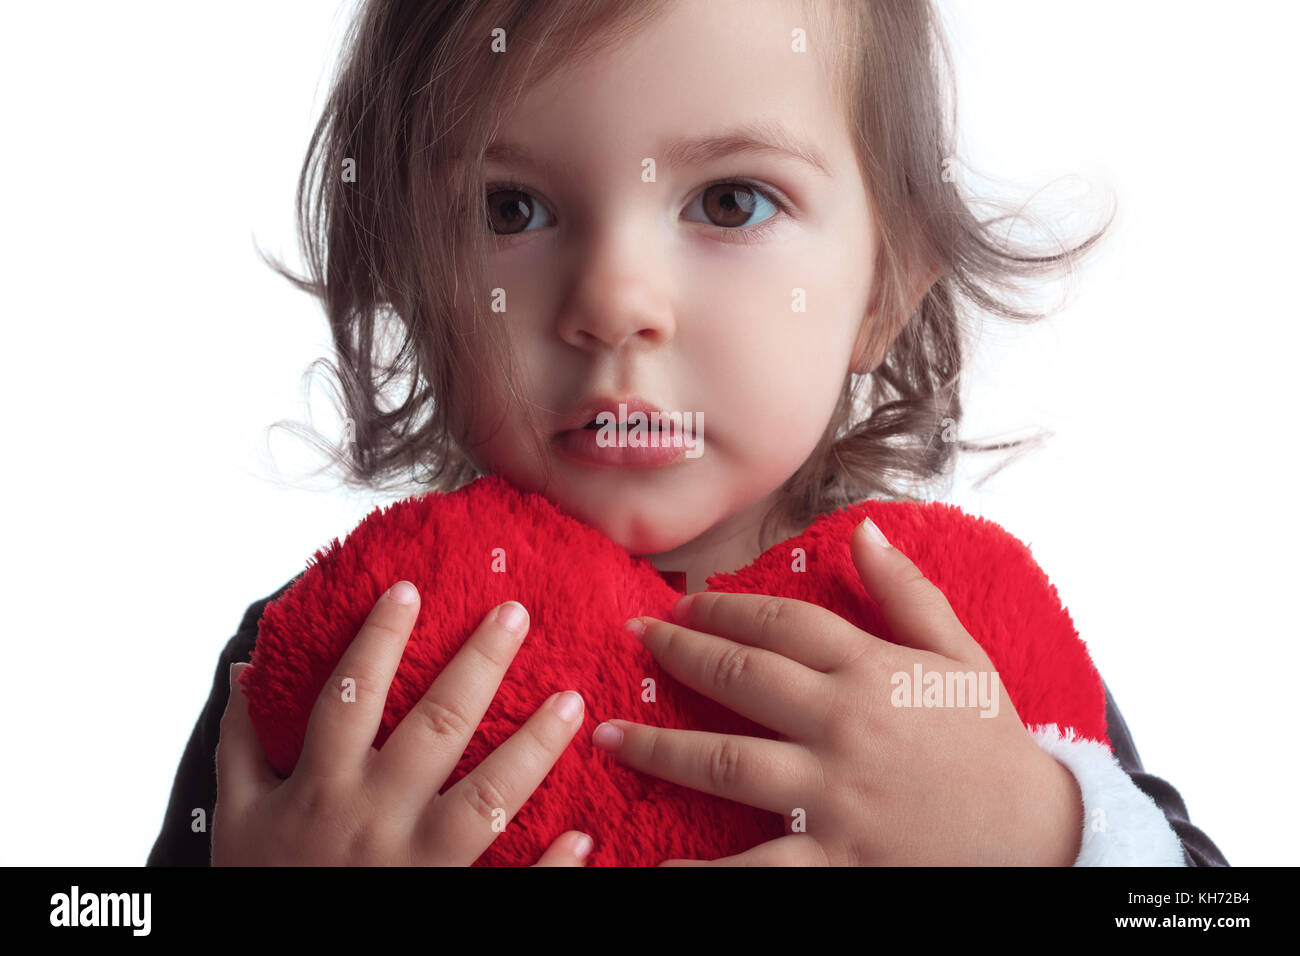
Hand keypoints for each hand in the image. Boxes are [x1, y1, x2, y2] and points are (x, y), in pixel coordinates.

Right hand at [213, 583, 592, 865]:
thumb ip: (241, 743)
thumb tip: (243, 671)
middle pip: (435, 726)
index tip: (410, 589)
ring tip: (572, 701)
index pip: (352, 694)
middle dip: (478, 665)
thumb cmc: (264, 885)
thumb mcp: (236, 816)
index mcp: (322, 787)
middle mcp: (373, 819)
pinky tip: (583, 837)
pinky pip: (508, 888)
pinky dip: (549, 868)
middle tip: (515, 614)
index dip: (380, 638)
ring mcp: (417, 866)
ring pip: (487, 796)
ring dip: (535, 747)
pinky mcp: (447, 906)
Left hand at [598, 518, 1083, 865]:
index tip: (686, 601)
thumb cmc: (993, 742)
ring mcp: (835, 794)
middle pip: (741, 678)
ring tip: (605, 736)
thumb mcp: (961, 655)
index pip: (782, 623)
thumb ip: (908, 592)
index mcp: (872, 669)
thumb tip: (862, 529)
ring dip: (658, 748)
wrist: (1043, 837)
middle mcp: (844, 724)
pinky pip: (755, 867)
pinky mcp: (837, 858)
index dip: (725, 607)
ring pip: (727, 763)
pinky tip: (653, 866)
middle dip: (678, 653)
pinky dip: (701, 875)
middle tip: (634, 639)